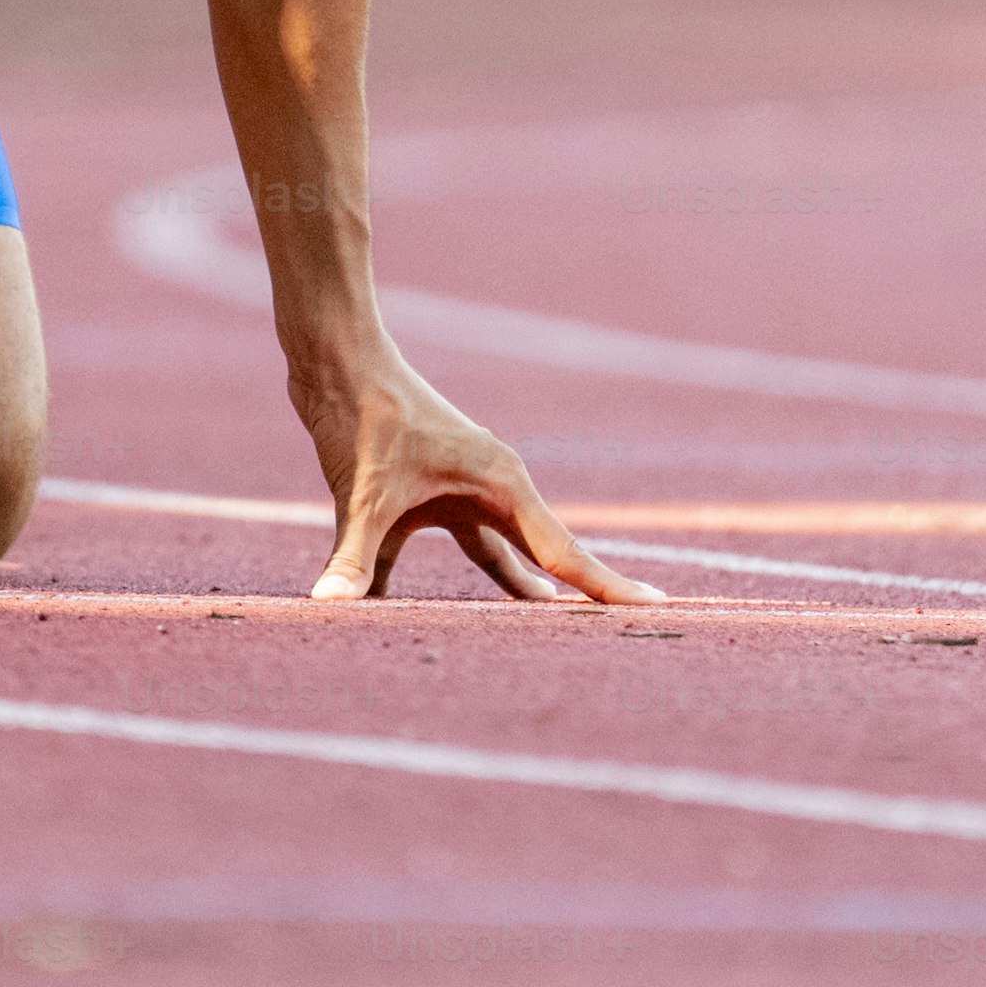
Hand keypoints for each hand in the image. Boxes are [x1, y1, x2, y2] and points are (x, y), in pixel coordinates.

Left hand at [300, 348, 658, 604]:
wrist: (338, 359)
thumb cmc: (362, 417)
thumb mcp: (360, 497)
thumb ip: (354, 559)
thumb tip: (328, 606)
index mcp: (500, 484)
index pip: (562, 552)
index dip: (606, 586)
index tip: (657, 605)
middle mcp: (493, 486)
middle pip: (546, 553)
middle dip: (579, 591)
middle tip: (622, 627)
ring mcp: (464, 487)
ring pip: (505, 550)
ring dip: (522, 585)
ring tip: (552, 620)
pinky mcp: (430, 490)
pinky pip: (459, 544)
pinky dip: (453, 575)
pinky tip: (442, 608)